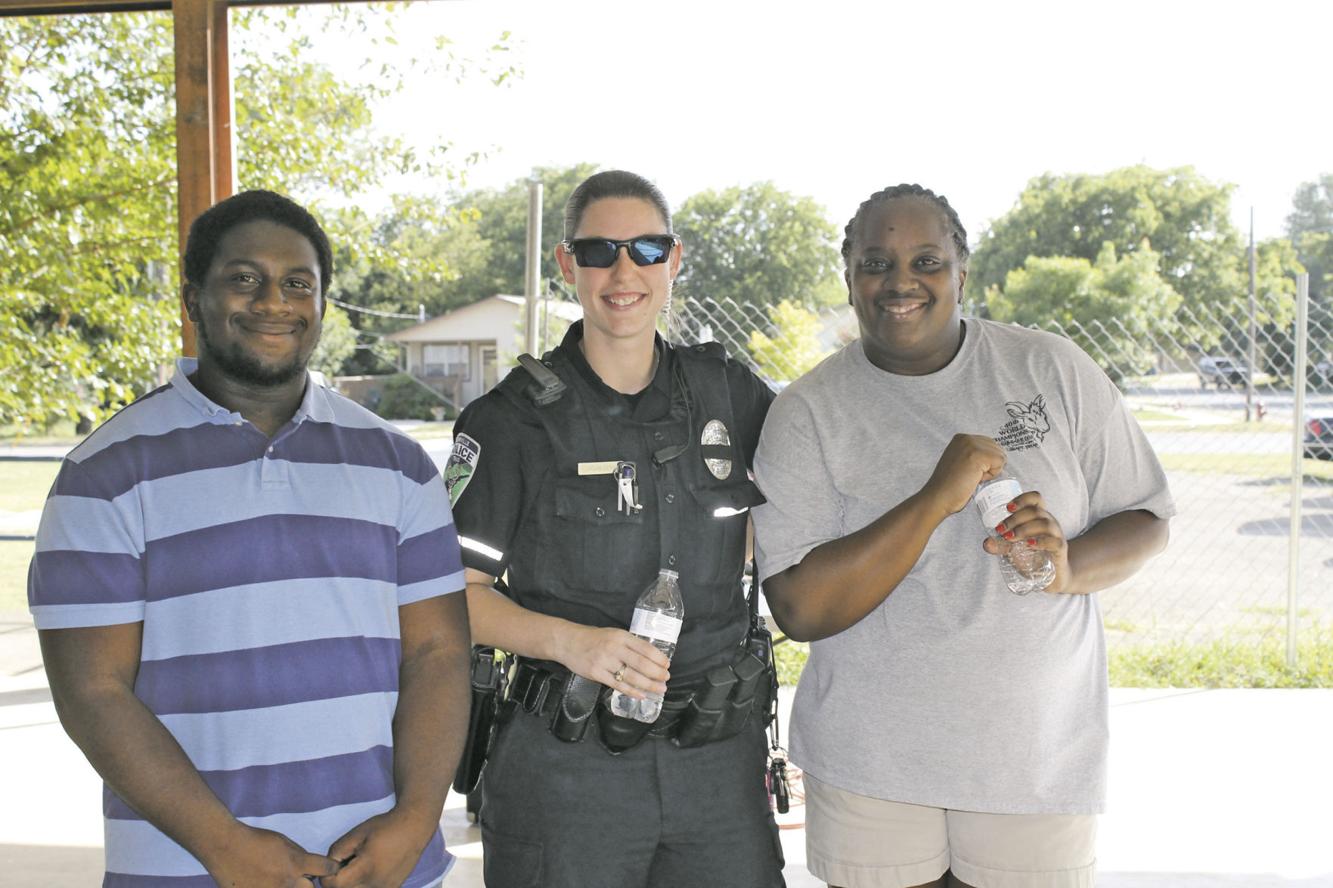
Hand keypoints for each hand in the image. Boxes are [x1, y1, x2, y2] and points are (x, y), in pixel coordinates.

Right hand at [204, 825, 338, 887]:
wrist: (226, 847)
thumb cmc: (256, 840)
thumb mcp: (284, 841)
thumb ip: (300, 856)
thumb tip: (311, 868)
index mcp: (296, 863)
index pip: (327, 869)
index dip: (330, 867)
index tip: (329, 868)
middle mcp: (287, 881)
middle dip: (308, 883)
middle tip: (300, 877)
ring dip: (291, 887)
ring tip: (278, 878)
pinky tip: (264, 882)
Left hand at [322, 808, 435, 887]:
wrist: (414, 827)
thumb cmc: (385, 827)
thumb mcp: (357, 833)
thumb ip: (337, 851)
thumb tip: (328, 867)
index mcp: (366, 869)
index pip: (334, 885)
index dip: (327, 877)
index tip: (333, 865)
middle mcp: (376, 884)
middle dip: (340, 881)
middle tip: (347, 863)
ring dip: (352, 884)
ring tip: (359, 866)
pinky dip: (364, 884)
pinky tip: (371, 870)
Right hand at [554, 623, 669, 698]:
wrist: (568, 642)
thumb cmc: (593, 638)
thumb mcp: (614, 634)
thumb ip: (630, 645)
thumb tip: (651, 658)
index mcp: (621, 636)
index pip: (645, 648)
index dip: (659, 658)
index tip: (667, 665)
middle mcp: (614, 648)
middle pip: (641, 664)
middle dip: (657, 673)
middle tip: (666, 679)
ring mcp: (604, 662)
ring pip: (631, 677)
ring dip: (648, 685)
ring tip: (659, 689)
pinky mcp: (596, 674)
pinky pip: (618, 685)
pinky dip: (632, 691)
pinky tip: (641, 695)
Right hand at [919, 434, 1006, 519]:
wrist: (938, 497)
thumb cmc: (949, 486)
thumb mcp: (961, 462)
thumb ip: (974, 455)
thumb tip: (995, 458)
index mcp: (961, 438)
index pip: (990, 445)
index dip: (986, 462)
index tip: (969, 471)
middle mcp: (966, 438)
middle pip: (997, 449)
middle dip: (989, 465)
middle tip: (970, 475)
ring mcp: (972, 445)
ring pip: (1000, 456)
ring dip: (990, 470)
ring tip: (972, 476)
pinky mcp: (978, 455)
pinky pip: (1000, 463)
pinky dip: (991, 475)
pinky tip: (975, 478)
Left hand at [982, 489, 1071, 591]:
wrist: (1052, 576)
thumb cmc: (1032, 557)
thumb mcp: (1013, 549)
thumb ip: (999, 545)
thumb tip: (986, 543)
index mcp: (1038, 517)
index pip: (1035, 498)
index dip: (1022, 499)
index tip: (1007, 508)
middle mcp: (1049, 522)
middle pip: (1035, 511)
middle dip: (1015, 518)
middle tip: (1001, 529)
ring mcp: (1056, 535)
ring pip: (1045, 524)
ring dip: (1024, 529)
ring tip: (1011, 537)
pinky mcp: (1060, 549)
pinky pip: (1054, 541)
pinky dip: (1040, 542)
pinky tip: (1029, 545)